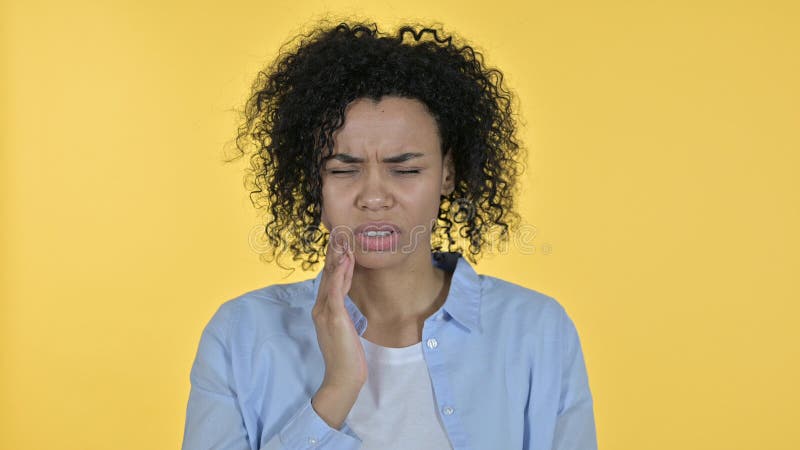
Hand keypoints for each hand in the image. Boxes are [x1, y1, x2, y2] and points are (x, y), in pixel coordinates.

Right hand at [311, 231, 366, 390]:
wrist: (342, 378)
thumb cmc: (346, 356)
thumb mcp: (343, 328)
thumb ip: (341, 312)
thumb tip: (346, 300)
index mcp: (322, 310)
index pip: (327, 279)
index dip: (332, 259)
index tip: (339, 241)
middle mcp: (320, 308)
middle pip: (326, 274)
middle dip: (333, 252)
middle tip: (338, 230)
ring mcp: (326, 312)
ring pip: (330, 278)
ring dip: (337, 256)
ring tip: (342, 237)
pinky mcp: (335, 318)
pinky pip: (337, 291)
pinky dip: (341, 274)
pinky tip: (346, 260)